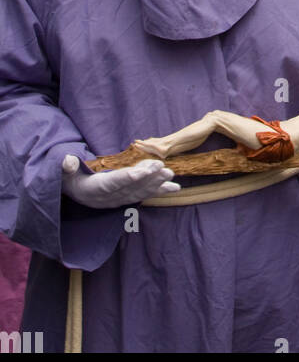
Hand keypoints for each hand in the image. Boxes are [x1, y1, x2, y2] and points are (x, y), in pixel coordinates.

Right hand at [61, 153, 180, 207]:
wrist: (70, 191)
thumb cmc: (68, 177)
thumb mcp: (62, 171)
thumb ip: (65, 166)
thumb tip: (67, 161)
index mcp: (92, 190)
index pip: (111, 184)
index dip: (126, 178)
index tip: (141, 172)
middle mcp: (106, 198)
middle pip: (130, 189)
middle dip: (148, 180)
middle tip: (165, 169)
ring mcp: (116, 200)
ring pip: (139, 192)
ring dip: (156, 185)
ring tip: (171, 176)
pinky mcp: (124, 198)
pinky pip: (143, 195)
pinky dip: (158, 190)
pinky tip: (173, 187)